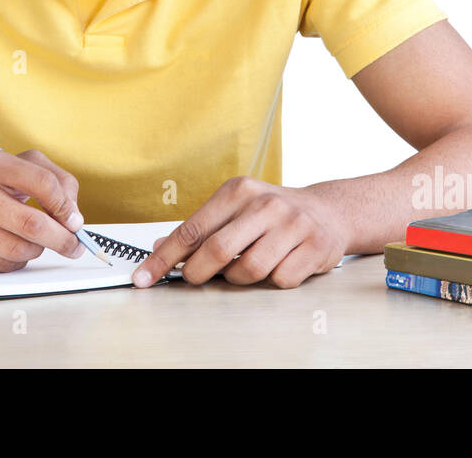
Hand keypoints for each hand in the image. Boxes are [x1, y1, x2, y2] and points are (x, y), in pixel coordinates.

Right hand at [0, 148, 86, 272]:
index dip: (66, 206)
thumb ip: (54, 180)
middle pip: (33, 224)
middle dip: (62, 239)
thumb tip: (73, 216)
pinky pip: (1, 266)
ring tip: (29, 240)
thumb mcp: (16, 168)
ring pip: (19, 250)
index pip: (42, 183)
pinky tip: (4, 247)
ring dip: (35, 250)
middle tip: (74, 246)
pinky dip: (14, 261)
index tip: (75, 220)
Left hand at [131, 177, 348, 289]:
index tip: (143, 277)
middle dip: (197, 273)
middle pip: (217, 250)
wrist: (328, 210)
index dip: (164, 257)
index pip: (192, 229)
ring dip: (239, 279)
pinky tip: (277, 266)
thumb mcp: (235, 209)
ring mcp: (293, 224)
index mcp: (239, 190)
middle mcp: (266, 204)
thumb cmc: (273, 214)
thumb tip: (160, 248)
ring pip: (249, 270)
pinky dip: (272, 281)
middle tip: (193, 279)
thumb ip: (201, 228)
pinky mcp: (315, 246)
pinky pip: (280, 279)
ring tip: (244, 268)